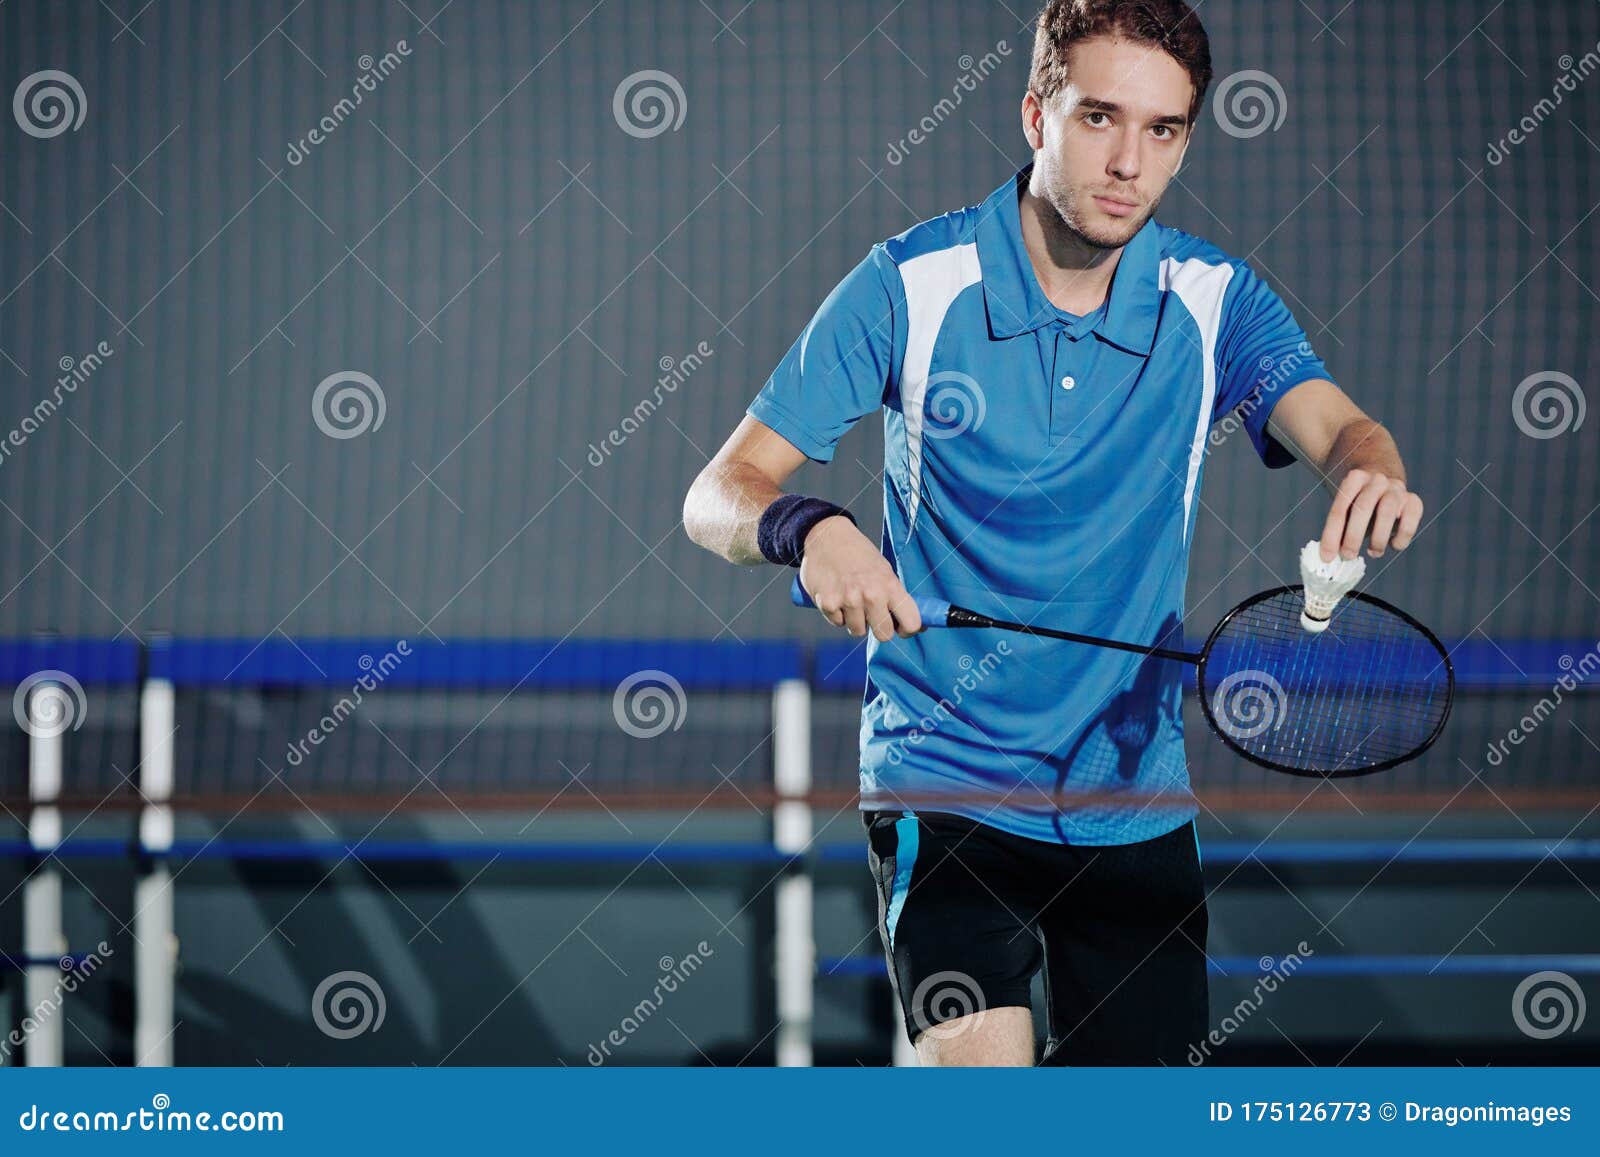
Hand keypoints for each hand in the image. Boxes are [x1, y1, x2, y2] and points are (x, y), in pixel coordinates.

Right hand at [797, 516, 922, 640]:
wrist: (827, 536)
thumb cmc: (860, 555)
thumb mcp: (884, 570)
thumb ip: (894, 596)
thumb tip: (912, 624)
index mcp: (890, 585)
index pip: (911, 622)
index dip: (907, 630)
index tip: (901, 628)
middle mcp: (872, 594)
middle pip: (884, 634)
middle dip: (879, 628)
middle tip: (872, 614)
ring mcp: (849, 600)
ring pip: (858, 631)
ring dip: (854, 620)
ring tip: (850, 599)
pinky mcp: (828, 603)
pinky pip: (837, 623)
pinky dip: (837, 613)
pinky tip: (836, 595)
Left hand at [1320, 469, 1422, 561]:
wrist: (1384, 481)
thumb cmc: (1359, 504)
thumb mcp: (1346, 510)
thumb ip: (1339, 530)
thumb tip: (1331, 557)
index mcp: (1353, 479)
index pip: (1339, 510)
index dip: (1331, 535)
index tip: (1326, 557)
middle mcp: (1376, 480)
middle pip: (1362, 508)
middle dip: (1353, 537)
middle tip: (1348, 556)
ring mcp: (1396, 488)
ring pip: (1387, 513)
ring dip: (1378, 538)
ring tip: (1373, 552)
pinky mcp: (1413, 500)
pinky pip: (1410, 520)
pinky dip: (1401, 537)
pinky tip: (1393, 545)